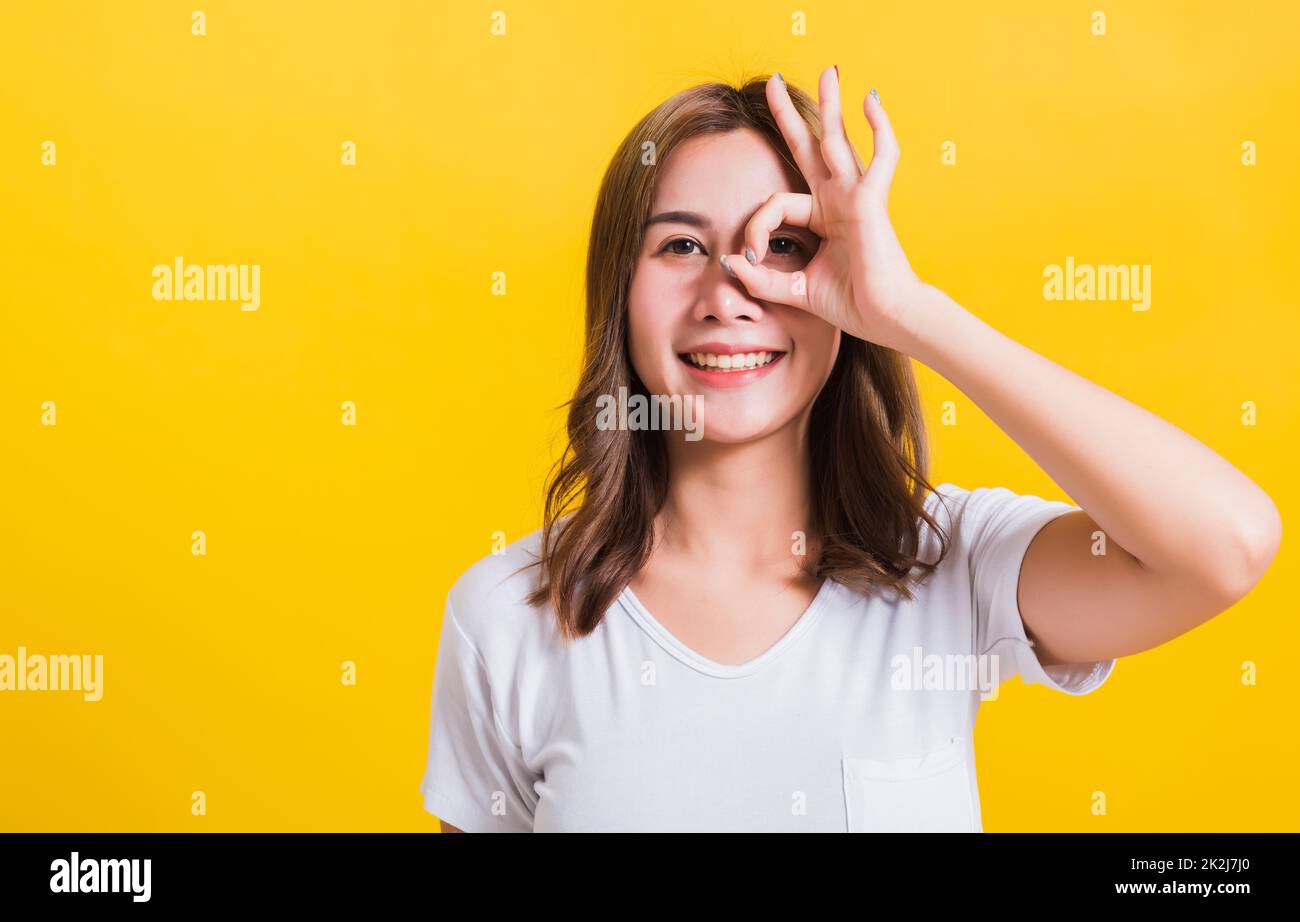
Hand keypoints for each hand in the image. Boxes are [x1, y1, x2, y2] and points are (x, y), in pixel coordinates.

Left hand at [720, 66, 925, 350]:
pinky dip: (879, 126)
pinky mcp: (872, 201)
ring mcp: (856, 196)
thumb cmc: (850, 304)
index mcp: (821, 217)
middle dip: (788, 114)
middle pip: (809, 146)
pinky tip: (870, 99)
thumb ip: (760, 278)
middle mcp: (837, 200)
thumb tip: (730, 260)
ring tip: (828, 70)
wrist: (884, 318)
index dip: (755, 227)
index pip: (774, 203)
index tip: (750, 258)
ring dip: (830, 104)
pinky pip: (881, 156)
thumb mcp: (793, 291)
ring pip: (838, 140)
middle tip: (771, 81)